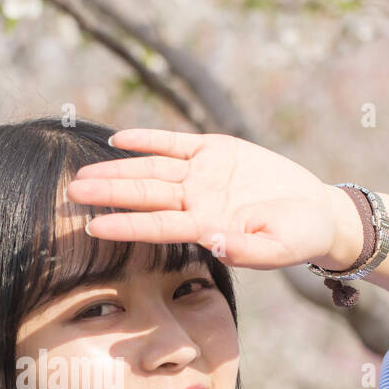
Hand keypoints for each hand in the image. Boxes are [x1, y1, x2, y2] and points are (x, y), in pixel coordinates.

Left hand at [65, 128, 361, 270]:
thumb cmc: (297, 238)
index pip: (156, 227)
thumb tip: (213, 239)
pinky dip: (149, 139)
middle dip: (107, 194)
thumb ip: (245, 249)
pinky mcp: (216, 150)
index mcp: (206, 227)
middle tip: (71, 193)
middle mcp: (196, 201)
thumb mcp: (277, 249)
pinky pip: (175, 143)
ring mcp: (203, 175)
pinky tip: (119, 139)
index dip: (125, 225)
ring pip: (152, 170)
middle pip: (143, 195)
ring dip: (117, 170)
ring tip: (82, 174)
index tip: (93, 228)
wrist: (318, 214)